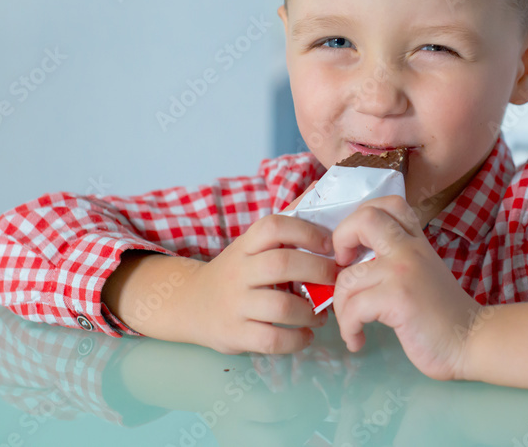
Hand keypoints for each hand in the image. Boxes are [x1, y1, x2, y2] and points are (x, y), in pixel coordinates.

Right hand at [180, 181, 337, 354]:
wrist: (191, 304)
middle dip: (318, 271)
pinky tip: (306, 334)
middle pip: (281, 264)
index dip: (306, 232)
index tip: (330, 244)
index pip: (274, 227)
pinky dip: (297, 340)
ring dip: (311, 311)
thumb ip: (287, 222)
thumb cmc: (237, 272)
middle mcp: (238, 272)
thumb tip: (320, 187)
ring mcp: (235, 304)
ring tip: (323, 313)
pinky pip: (271, 340)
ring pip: (280, 305)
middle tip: (336, 279)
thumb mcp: (254, 245)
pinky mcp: (235, 335)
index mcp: (246, 245)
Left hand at [330, 195, 482, 381]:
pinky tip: (357, 340)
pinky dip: (348, 328)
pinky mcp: (397, 298)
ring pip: (347, 277)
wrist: (471, 341)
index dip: (360, 218)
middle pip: (364, 218)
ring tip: (352, 324)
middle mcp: (409, 249)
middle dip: (340, 240)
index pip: (388, 204)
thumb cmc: (445, 315)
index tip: (354, 248)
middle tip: (342, 268)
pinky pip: (353, 309)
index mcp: (416, 242)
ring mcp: (402, 272)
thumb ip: (400, 260)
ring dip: (341, 307)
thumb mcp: (425, 273)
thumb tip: (356, 264)